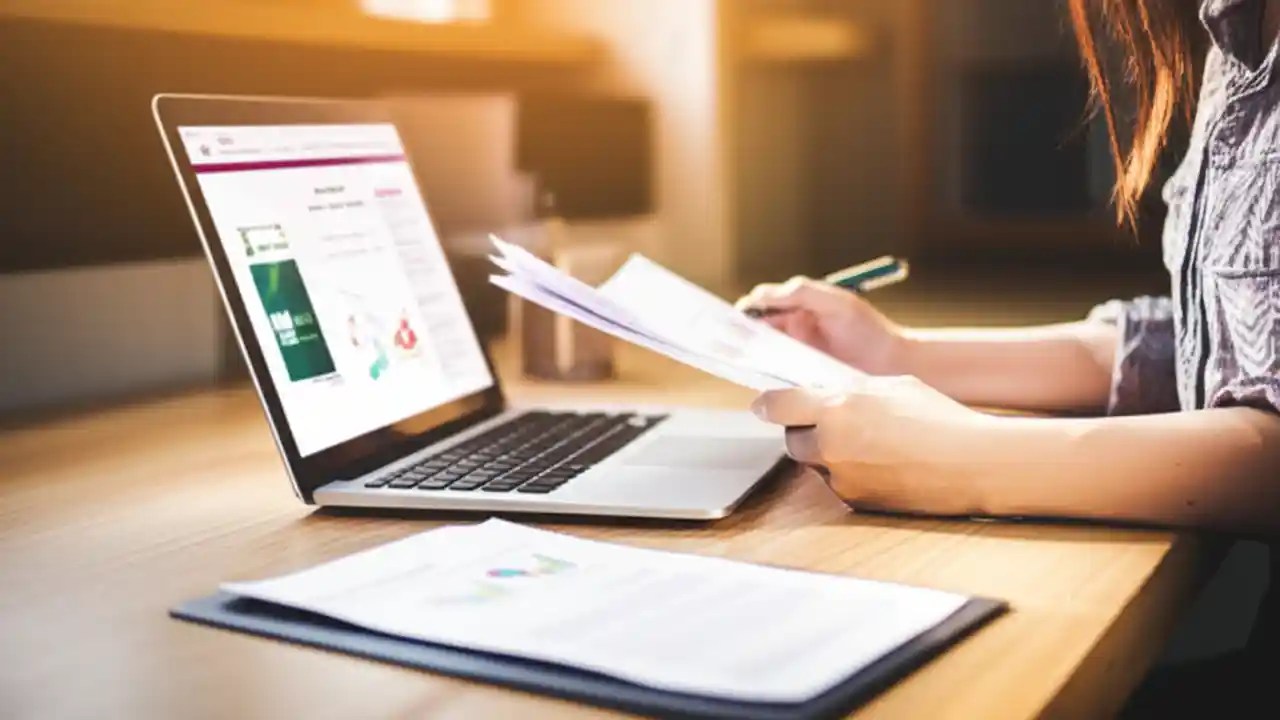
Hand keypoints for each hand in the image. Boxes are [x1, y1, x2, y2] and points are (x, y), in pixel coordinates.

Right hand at [736, 277, 904, 374]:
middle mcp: (794, 330)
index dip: (743, 310)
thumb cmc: (870, 330)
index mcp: (799, 308)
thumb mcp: (837, 302)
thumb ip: (801, 292)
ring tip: (736, 360)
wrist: (894, 365)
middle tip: (724, 343)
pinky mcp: (801, 378)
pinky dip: (764, 376)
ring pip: (762, 354)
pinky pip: (775, 376)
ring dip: (749, 356)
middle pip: (755, 330)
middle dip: (738, 335)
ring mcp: (796, 355)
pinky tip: (759, 378)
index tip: (729, 320)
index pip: (760, 305)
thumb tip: (762, 295)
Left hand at [751, 378, 1000, 516]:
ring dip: (827, 454)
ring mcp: (842, 478)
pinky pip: (838, 484)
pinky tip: (882, 464)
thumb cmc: (938, 418)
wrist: (971, 463)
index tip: (764, 405)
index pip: (778, 406)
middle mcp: (831, 445)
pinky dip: (849, 474)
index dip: (768, 405)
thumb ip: (851, 391)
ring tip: (867, 443)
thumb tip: (828, 394)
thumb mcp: (891, 386)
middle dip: (805, 431)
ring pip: (815, 464)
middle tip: (832, 422)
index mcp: (836, 408)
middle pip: (792, 440)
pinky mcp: (856, 502)